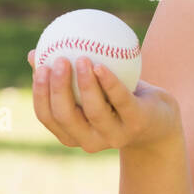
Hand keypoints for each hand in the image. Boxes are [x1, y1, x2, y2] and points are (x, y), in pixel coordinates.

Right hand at [28, 50, 180, 153]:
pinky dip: (109, 83)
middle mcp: (90, 141)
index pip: (47, 117)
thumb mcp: (91, 89)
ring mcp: (115, 135)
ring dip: (85, 83)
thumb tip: (33, 53)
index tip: (40, 68)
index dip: (40, 94)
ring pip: (93, 110)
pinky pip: (121, 100)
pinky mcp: (136, 123)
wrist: (159, 120)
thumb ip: (66, 76)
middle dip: (58, 89)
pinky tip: (101, 66)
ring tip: (81, 58)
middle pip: (66, 116)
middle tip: (58, 61)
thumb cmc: (116, 101)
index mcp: (72, 134)